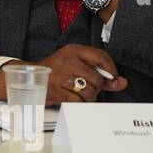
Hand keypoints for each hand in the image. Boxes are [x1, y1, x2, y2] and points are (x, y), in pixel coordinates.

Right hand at [0, 45, 128, 103]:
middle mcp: (67, 61)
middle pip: (96, 78)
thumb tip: (122, 83)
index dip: (111, 70)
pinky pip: (79, 101)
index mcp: (73, 50)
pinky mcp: (57, 90)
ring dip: (89, 96)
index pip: (101, 57)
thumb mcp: (77, 64)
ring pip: (89, 91)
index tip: (112, 78)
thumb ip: (101, 74)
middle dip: (97, 87)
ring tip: (80, 92)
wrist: (31, 77)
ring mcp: (61, 76)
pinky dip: (80, 102)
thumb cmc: (57, 70)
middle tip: (89, 86)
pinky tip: (74, 97)